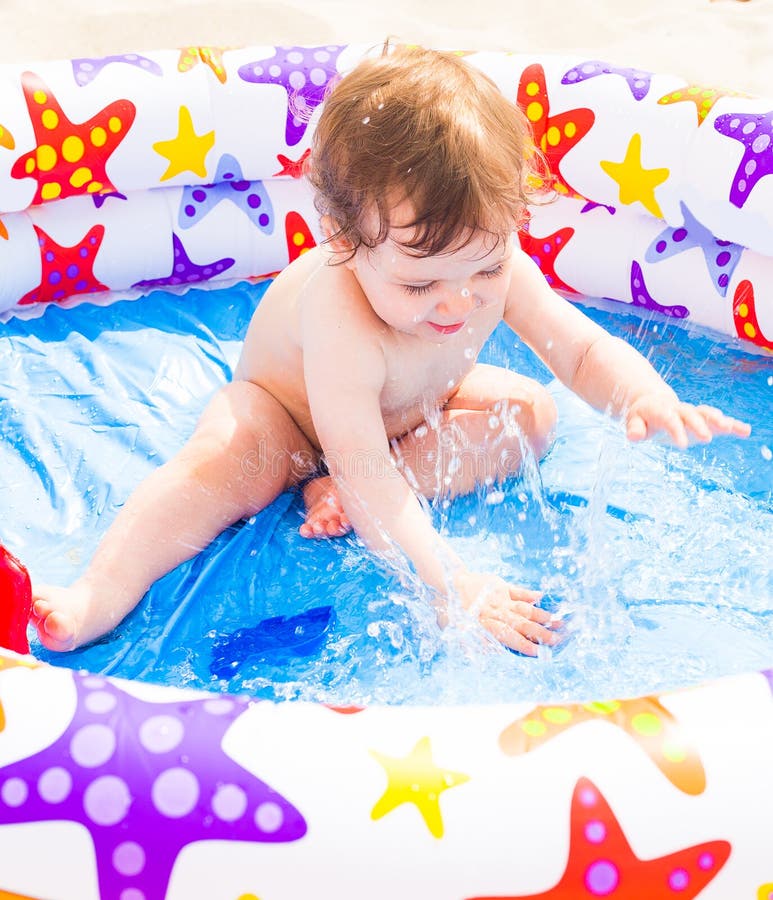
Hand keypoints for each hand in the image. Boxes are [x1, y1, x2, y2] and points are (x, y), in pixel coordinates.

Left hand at [452, 570, 558, 655]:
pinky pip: (518, 590)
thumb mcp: (454, 631)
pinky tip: (541, 597)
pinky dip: (529, 594)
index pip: (509, 636)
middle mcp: (496, 611)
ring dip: (541, 616)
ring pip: (524, 608)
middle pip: (522, 624)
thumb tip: (490, 654)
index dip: (523, 645)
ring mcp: (500, 598)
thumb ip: (471, 644)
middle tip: (558, 640)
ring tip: (558, 622)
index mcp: (486, 623)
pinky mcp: (501, 586)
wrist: (449, 582)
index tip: (538, 652)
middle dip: (541, 633)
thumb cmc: (451, 611)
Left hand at [625, 395, 750, 447]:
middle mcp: (681, 410)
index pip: (670, 420)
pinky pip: (720, 421)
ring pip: (708, 413)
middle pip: (692, 415)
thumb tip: (634, 436)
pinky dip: (733, 424)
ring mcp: (694, 414)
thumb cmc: (643, 416)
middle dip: (699, 425)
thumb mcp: (633, 421)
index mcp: (663, 411)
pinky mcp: (704, 420)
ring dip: (720, 420)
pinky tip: (746, 431)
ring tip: (734, 428)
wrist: (654, 404)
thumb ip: (634, 428)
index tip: (682, 445)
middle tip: (706, 438)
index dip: (677, 431)